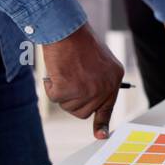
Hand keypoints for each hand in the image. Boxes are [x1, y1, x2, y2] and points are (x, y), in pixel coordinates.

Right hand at [41, 23, 124, 138]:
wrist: (66, 28)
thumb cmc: (77, 40)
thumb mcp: (97, 60)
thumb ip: (96, 80)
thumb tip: (87, 100)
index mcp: (114, 79)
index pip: (108, 107)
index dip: (102, 123)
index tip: (101, 136)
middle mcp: (104, 88)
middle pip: (83, 111)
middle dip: (71, 99)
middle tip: (68, 77)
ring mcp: (88, 91)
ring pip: (68, 106)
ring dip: (61, 92)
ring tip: (64, 70)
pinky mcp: (70, 90)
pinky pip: (55, 97)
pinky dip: (50, 85)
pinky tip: (55, 70)